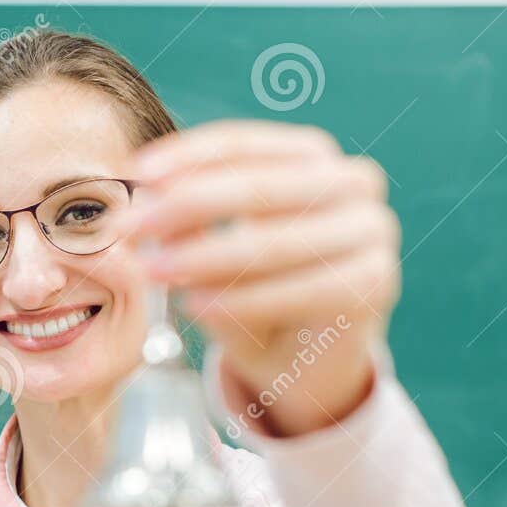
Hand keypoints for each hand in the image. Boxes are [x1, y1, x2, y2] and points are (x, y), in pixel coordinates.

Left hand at [116, 120, 394, 434]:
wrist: (306, 362)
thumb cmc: (256, 294)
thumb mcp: (213, 251)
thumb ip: (187, 225)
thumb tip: (144, 203)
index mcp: (314, 157)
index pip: (246, 144)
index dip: (188, 155)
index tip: (136, 172)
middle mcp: (353, 183)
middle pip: (261, 186)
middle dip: (187, 205)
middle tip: (132, 227)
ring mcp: (373, 231)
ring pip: (278, 240)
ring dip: (206, 257)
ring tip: (155, 271)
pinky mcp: (375, 284)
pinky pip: (301, 289)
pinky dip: (244, 299)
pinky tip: (198, 306)